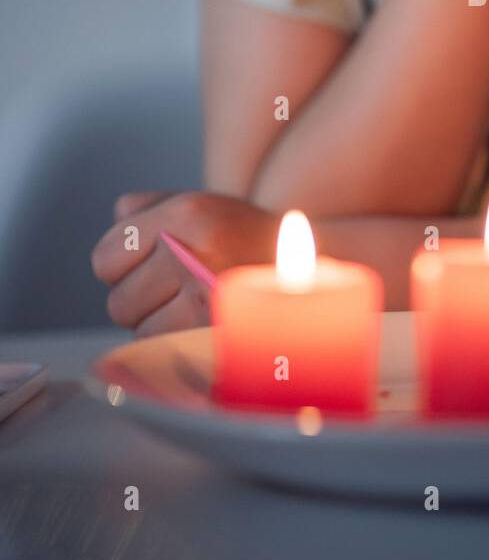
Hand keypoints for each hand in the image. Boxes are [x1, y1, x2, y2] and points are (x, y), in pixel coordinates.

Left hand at [91, 190, 280, 337]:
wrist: (311, 272)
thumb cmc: (247, 241)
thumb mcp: (205, 205)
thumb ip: (150, 207)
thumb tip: (117, 224)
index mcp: (188, 215)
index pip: (105, 258)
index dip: (121, 266)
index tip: (148, 266)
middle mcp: (194, 254)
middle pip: (118, 302)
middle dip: (141, 300)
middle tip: (179, 290)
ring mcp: (206, 300)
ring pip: (140, 332)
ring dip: (160, 326)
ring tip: (196, 307)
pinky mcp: (216, 337)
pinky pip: (165, 354)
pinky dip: (178, 346)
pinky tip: (204, 327)